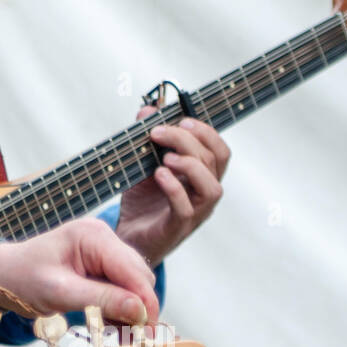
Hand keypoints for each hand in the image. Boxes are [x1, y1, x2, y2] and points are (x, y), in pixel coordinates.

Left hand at [0, 218, 159, 324]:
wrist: (3, 275)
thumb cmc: (23, 279)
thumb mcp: (60, 292)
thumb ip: (101, 300)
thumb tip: (140, 311)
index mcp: (93, 237)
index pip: (133, 272)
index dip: (145, 304)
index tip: (148, 335)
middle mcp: (102, 238)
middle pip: (138, 279)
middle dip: (139, 311)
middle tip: (135, 344)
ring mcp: (103, 251)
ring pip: (133, 286)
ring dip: (129, 313)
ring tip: (121, 340)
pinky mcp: (100, 266)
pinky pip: (120, 289)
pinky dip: (118, 310)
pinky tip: (111, 329)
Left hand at [115, 110, 229, 267]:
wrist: (125, 237)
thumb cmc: (141, 201)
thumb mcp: (142, 164)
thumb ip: (148, 138)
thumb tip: (148, 109)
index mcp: (201, 176)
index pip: (220, 151)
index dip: (207, 132)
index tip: (182, 118)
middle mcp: (204, 194)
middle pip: (213, 161)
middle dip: (187, 140)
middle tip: (157, 133)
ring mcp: (195, 212)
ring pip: (211, 187)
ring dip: (190, 165)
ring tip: (164, 157)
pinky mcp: (177, 227)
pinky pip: (186, 208)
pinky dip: (174, 188)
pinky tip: (158, 175)